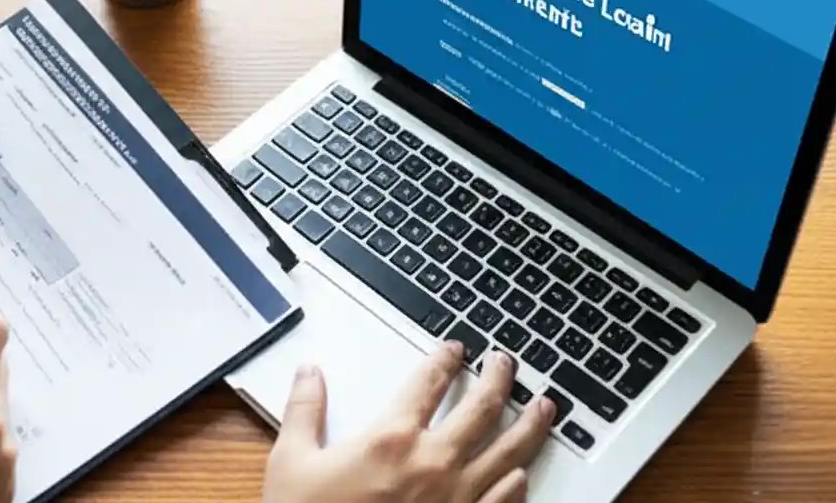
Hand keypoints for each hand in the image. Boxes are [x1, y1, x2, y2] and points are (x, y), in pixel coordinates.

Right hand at [262, 343, 554, 502]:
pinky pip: (502, 500)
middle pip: (482, 408)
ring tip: (544, 406)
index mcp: (391, 438)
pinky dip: (517, 484)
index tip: (456, 348)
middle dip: (499, 378)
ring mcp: (455, 497)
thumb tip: (309, 372)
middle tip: (507, 362)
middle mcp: (432, 462)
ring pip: (508, 452)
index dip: (445, 359)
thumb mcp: (291, 460)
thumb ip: (304, 410)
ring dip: (530, 425)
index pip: (429, 382)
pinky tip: (523, 474)